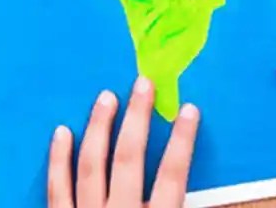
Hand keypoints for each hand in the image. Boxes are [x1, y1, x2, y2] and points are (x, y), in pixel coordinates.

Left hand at [47, 77, 199, 207]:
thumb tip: (218, 191)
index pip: (171, 175)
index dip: (182, 140)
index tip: (189, 109)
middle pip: (129, 159)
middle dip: (137, 118)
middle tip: (143, 84)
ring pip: (91, 166)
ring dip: (99, 128)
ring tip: (106, 97)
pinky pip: (57, 188)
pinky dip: (58, 160)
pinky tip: (62, 132)